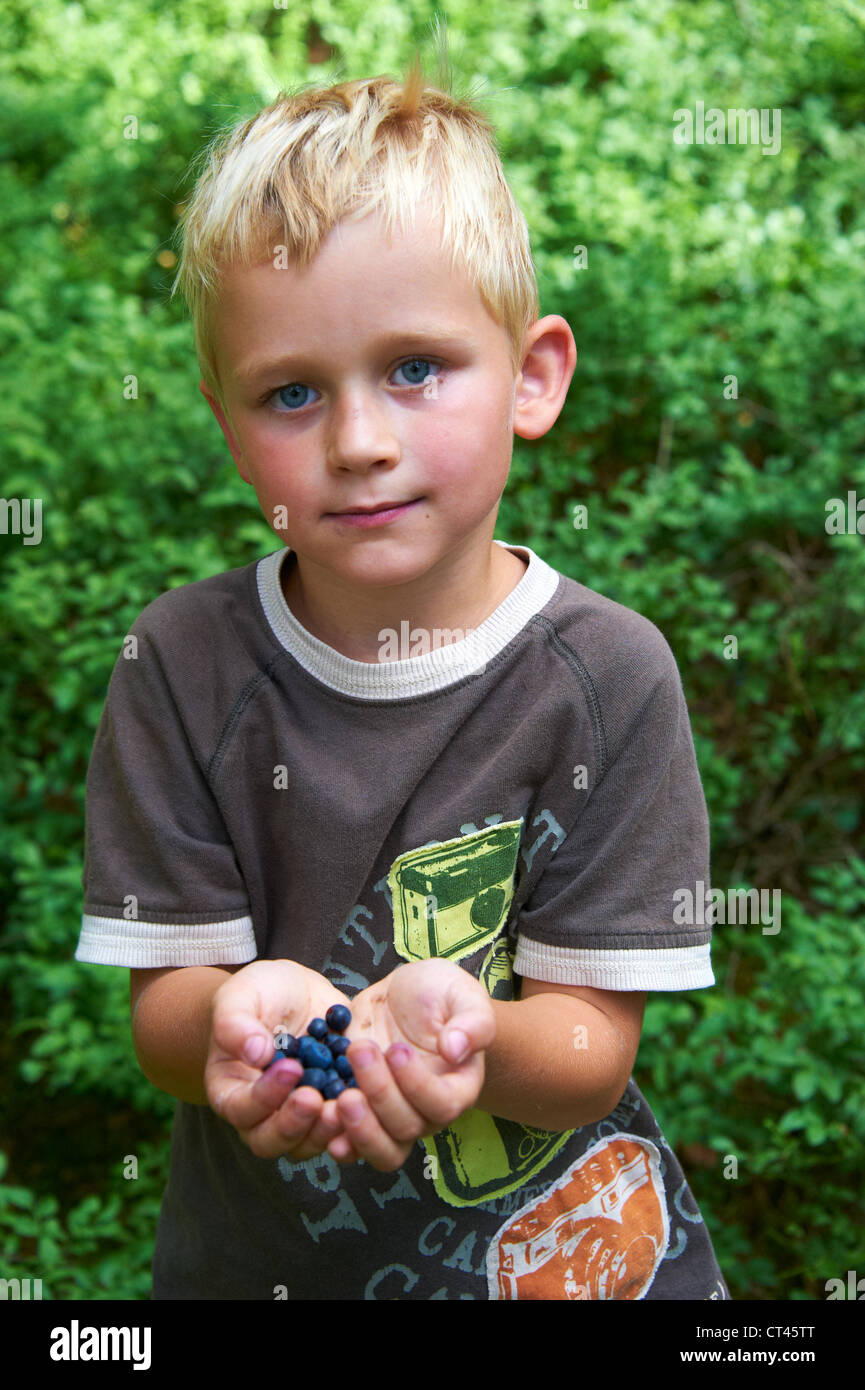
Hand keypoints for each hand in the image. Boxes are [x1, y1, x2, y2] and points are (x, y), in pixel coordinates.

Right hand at [205, 959, 360, 1163]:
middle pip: (271, 1140)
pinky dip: (355, 1121)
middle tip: (316, 1099)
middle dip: (294, 1124)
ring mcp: (298, 1116)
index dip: (264, 1096)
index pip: (242, 1108)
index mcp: (231, 1090)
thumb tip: (255, 1053)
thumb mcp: (240, 996)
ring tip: (346, 1103)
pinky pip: (341, 1129)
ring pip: (307, 1142)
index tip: (291, 1069)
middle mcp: (262, 1114)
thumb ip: (236, 1023)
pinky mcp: (330, 1108)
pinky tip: (369, 1099)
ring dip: (326, 1129)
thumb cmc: (259, 994)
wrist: (296, 993)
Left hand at [328, 957, 495, 1171]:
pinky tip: (324, 1118)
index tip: (396, 1049)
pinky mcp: (363, 1113)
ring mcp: (393, 1118)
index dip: (417, 1085)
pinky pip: (353, 1144)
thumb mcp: (461, 994)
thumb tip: (455, 1050)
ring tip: (339, 1097)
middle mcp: (428, 1113)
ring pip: (382, 1149)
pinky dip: (338, 1138)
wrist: (404, 999)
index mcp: (458, 1087)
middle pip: (407, 1127)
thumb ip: (471, 1022)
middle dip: (380, 1093)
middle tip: (359, 1052)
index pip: (443, 1104)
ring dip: (359, 1128)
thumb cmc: (440, 995)